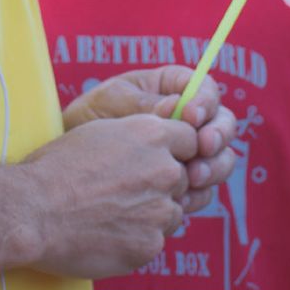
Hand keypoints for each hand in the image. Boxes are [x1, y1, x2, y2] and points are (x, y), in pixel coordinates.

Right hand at [21, 113, 195, 277]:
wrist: (32, 210)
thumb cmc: (57, 167)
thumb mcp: (101, 131)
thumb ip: (138, 137)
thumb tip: (158, 145)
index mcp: (152, 134)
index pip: (191, 140)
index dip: (176, 150)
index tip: (158, 160)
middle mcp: (164, 169)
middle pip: (182, 178)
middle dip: (161, 185)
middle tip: (125, 191)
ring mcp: (160, 210)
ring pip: (172, 212)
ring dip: (152, 214)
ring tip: (112, 213)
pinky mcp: (150, 244)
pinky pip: (155, 240)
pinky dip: (136, 239)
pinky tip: (107, 233)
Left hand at [63, 66, 237, 212]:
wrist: (67, 168)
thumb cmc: (85, 122)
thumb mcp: (109, 104)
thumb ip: (144, 106)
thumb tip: (178, 109)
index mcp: (171, 89)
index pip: (204, 90)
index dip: (205, 102)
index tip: (191, 117)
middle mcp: (186, 122)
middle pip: (222, 125)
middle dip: (218, 136)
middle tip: (203, 147)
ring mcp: (188, 155)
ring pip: (220, 159)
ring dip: (214, 167)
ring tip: (194, 177)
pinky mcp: (183, 185)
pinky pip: (203, 190)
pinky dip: (198, 195)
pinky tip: (182, 200)